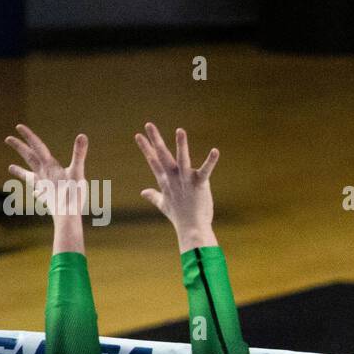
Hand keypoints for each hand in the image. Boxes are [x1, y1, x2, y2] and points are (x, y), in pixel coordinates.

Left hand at [5, 124, 88, 220]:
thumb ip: (79, 154)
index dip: (29, 136)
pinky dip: (35, 189)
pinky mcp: (46, 197)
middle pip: (29, 158)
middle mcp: (43, 174)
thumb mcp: (78, 171)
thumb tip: (82, 135)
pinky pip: (38, 191)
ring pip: (29, 174)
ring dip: (20, 170)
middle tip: (8, 139)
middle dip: (20, 147)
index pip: (38, 147)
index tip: (18, 127)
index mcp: (50, 166)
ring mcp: (43, 186)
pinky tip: (34, 192)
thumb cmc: (72, 194)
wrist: (65, 216)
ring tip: (10, 167)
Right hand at [134, 123, 218, 238]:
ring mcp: (186, 181)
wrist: (191, 229)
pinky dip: (210, 161)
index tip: (138, 135)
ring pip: (182, 159)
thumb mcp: (163, 204)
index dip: (146, 147)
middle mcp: (173, 178)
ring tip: (180, 130)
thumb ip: (153, 196)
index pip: (153, 161)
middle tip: (149, 124)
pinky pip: (205, 170)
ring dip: (181, 145)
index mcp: (165, 181)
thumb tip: (143, 192)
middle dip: (156, 139)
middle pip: (163, 155)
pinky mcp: (199, 184)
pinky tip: (215, 151)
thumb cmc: (179, 217)